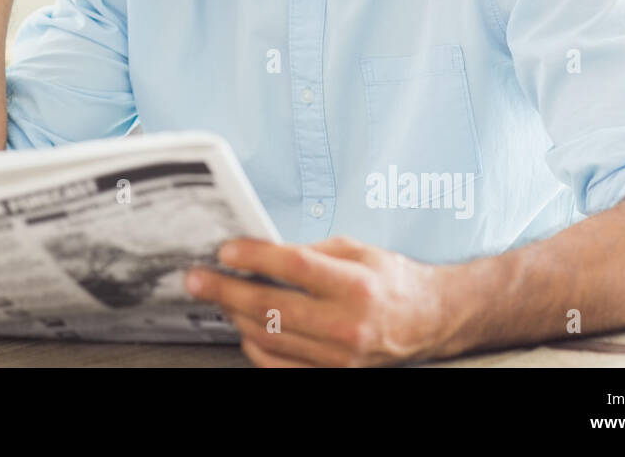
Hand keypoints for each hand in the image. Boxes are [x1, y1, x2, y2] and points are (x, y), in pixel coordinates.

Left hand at [184, 235, 448, 366]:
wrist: (428, 320)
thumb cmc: (391, 280)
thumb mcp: (356, 250)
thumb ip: (310, 250)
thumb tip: (260, 248)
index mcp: (356, 285)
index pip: (295, 267)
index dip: (255, 257)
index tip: (226, 250)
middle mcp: (347, 324)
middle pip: (272, 307)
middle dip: (225, 290)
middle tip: (196, 278)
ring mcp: (339, 356)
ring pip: (269, 338)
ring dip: (234, 316)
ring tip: (217, 297)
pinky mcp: (332, 374)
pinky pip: (278, 365)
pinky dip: (254, 346)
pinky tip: (244, 326)